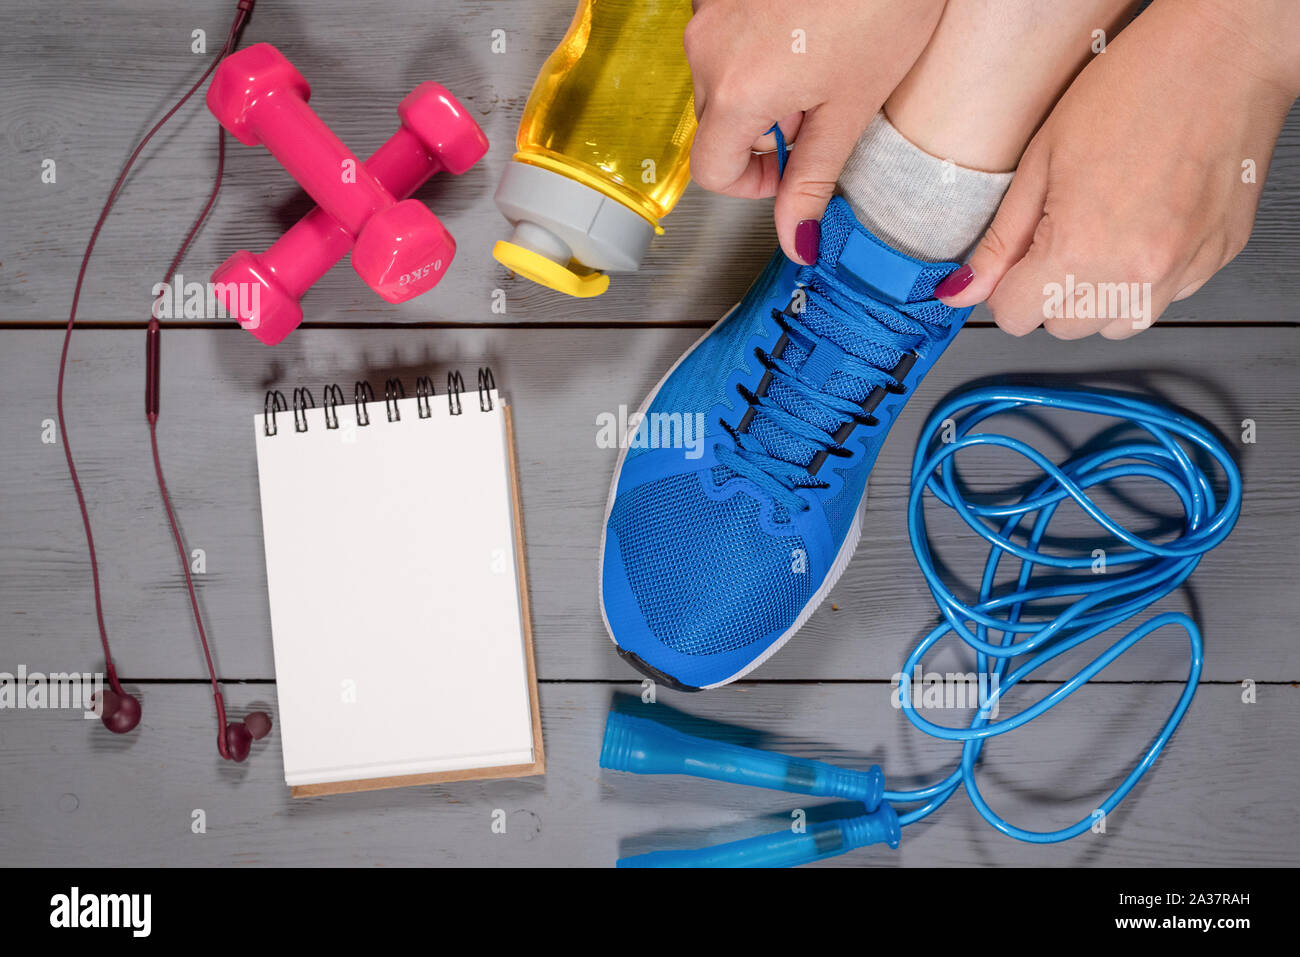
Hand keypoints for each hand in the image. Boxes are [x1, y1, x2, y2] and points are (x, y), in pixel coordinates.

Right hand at [685, 0, 945, 263]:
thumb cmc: (883, 1)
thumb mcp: (852, 108)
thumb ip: (815, 180)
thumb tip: (796, 240)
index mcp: (735, 91)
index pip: (711, 172)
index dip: (753, 185)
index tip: (790, 172)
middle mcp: (708, 49)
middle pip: (717, 125)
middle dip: (765, 133)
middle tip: (821, 111)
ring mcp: (712, 11)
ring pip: (723, 80)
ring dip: (764, 90)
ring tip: (822, 63)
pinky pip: (730, 40)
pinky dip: (762, 51)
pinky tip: (809, 32)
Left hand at [938, 0, 1299, 338]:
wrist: (1225, 53)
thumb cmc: (1137, 87)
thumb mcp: (1041, 160)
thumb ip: (1001, 240)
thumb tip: (963, 290)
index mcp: (1082, 248)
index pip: (1015, 317)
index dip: (1006, 288)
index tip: (1014, 261)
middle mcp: (1137, 272)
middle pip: (1064, 328)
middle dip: (1049, 292)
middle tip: (1058, 235)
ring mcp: (1183, 270)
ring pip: (1115, 325)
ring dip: (1097, 295)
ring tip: (1102, 233)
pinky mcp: (1216, 260)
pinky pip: (1164, 299)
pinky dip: (1144, 280)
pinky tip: (1141, 228)